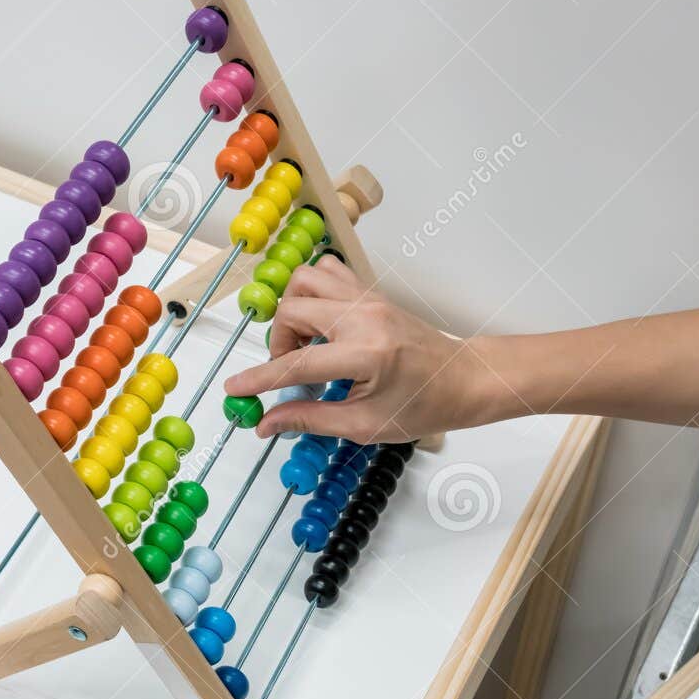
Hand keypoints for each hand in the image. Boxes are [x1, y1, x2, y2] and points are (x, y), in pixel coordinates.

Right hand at [222, 259, 530, 441]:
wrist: (463, 378)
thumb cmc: (424, 404)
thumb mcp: (366, 425)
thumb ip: (312, 420)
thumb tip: (269, 422)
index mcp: (367, 354)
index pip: (298, 362)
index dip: (260, 379)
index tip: (236, 389)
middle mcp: (365, 316)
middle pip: (293, 310)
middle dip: (279, 343)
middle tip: (292, 372)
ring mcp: (368, 298)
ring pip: (305, 280)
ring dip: (292, 311)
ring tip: (304, 345)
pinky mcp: (370, 292)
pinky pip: (327, 273)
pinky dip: (311, 294)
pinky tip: (319, 326)